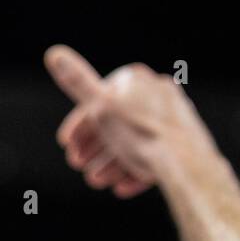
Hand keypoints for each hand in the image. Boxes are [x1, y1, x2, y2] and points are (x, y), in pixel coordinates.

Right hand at [44, 45, 222, 196]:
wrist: (186, 164)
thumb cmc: (141, 136)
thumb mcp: (100, 108)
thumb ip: (77, 82)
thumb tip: (53, 53)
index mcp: (136, 80)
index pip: (99, 100)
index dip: (79, 126)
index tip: (67, 147)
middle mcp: (156, 92)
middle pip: (116, 123)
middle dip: (94, 148)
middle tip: (80, 165)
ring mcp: (172, 117)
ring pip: (133, 141)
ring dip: (111, 163)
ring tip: (98, 181)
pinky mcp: (183, 141)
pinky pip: (154, 155)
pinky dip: (135, 171)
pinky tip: (122, 188)